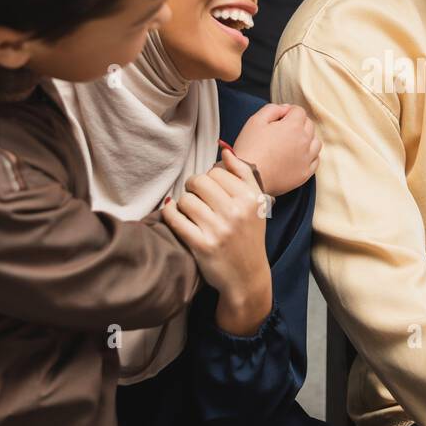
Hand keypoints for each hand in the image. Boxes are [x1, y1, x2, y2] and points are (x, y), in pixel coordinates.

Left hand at [161, 149, 271, 334]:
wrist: (247, 276)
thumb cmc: (249, 237)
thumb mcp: (256, 205)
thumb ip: (243, 174)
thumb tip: (224, 150)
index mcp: (250, 199)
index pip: (218, 171)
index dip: (210, 178)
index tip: (211, 191)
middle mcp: (236, 212)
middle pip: (200, 181)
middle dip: (193, 186)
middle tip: (196, 197)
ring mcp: (219, 229)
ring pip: (187, 199)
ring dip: (184, 203)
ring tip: (190, 211)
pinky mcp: (202, 245)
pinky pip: (176, 218)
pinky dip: (170, 214)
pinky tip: (173, 214)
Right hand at [231, 102, 320, 196]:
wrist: (248, 178)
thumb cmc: (249, 149)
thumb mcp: (255, 121)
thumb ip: (272, 109)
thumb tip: (285, 109)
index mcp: (293, 126)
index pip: (299, 111)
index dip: (288, 112)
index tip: (279, 118)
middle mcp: (305, 141)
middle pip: (309, 125)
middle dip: (298, 123)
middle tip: (282, 131)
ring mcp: (307, 159)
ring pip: (315, 142)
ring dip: (306, 139)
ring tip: (291, 143)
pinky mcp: (305, 173)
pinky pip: (315, 160)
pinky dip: (309, 156)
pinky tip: (298, 157)